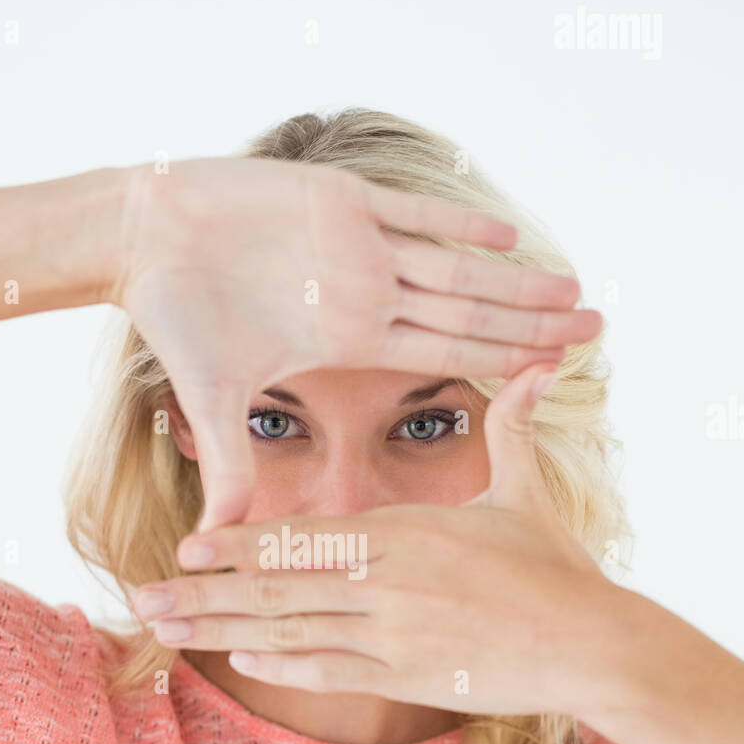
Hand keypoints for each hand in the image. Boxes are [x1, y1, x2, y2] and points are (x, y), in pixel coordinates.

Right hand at [111, 158, 601, 530]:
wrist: (144, 238)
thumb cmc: (176, 317)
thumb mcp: (211, 397)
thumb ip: (228, 465)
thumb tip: (214, 545)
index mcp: (353, 338)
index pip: (446, 353)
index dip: (503, 361)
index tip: (556, 373)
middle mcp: (368, 293)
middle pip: (470, 311)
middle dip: (534, 320)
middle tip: (598, 328)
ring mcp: (358, 245)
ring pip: (456, 265)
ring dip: (514, 278)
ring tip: (572, 289)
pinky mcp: (339, 198)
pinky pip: (411, 213)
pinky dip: (457, 224)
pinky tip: (508, 238)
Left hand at [131, 364, 619, 719]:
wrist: (594, 643)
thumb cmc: (557, 568)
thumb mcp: (524, 493)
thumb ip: (512, 429)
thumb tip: (537, 368)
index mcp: (402, 532)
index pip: (302, 535)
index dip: (239, 542)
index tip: (187, 544)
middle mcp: (385, 581)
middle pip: (275, 585)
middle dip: (202, 592)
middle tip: (141, 596)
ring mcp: (392, 633)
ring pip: (288, 631)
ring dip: (220, 632)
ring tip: (166, 631)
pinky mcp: (408, 678)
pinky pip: (331, 672)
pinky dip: (284, 666)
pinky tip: (240, 662)